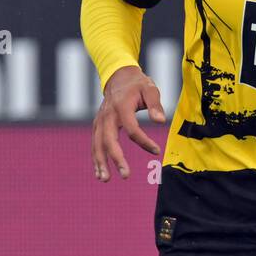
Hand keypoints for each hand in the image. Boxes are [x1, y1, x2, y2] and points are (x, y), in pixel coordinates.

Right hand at [92, 65, 164, 180]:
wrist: (118, 76)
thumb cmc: (138, 84)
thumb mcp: (150, 89)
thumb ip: (155, 105)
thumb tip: (160, 121)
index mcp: (121, 106)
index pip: (132, 128)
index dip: (144, 141)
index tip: (157, 150)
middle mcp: (107, 115)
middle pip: (109, 139)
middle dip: (116, 158)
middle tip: (125, 176)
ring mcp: (100, 121)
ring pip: (97, 144)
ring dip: (100, 162)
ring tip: (105, 179)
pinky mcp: (97, 126)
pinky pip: (95, 144)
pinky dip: (96, 159)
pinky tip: (100, 173)